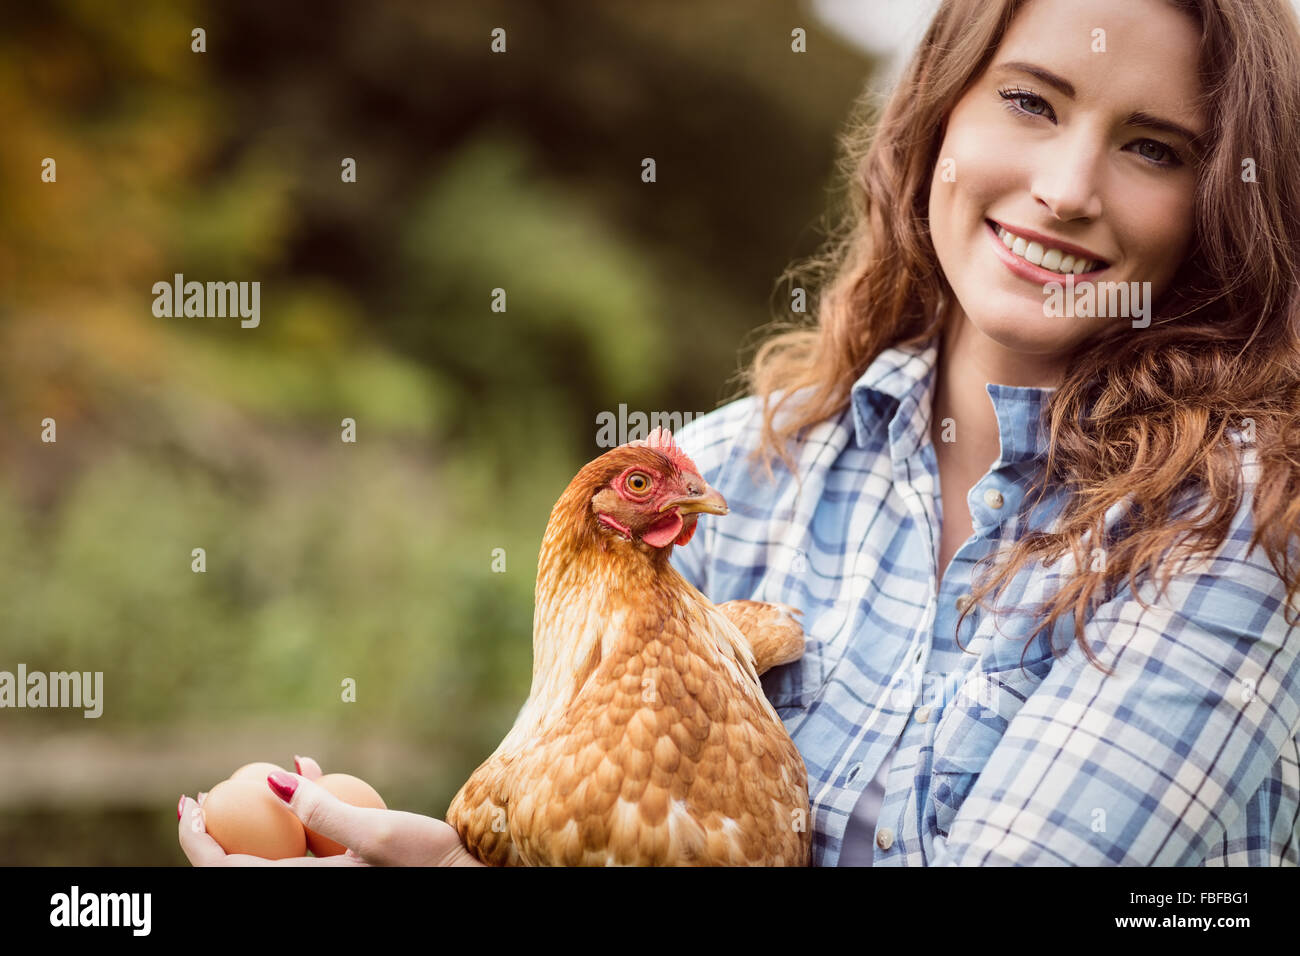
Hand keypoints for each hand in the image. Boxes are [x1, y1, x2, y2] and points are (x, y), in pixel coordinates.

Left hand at [177, 755, 484, 865]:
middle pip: (240, 866)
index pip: (228, 871)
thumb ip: (324, 809)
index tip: (189, 805)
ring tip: (255, 777)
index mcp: (307, 889)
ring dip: (257, 817)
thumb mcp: (379, 833)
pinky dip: (299, 812)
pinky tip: (308, 773)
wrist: (468, 877)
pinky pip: (305, 844)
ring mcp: (327, 880)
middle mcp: (310, 888)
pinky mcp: (345, 870)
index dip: (197, 840)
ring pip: (273, 852)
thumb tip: (271, 782)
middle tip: (202, 796)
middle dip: (216, 830)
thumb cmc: (429, 861)